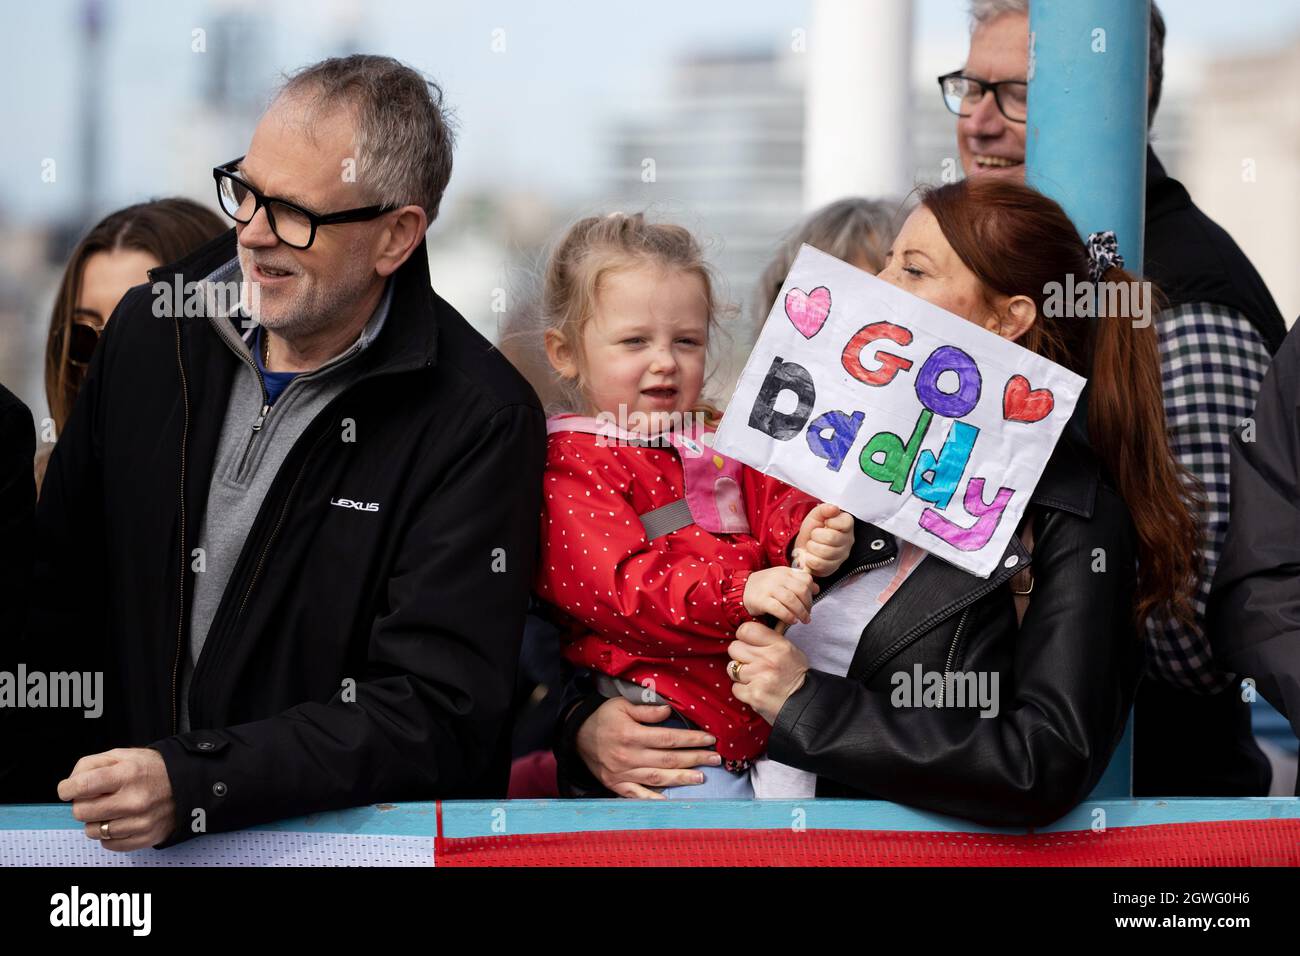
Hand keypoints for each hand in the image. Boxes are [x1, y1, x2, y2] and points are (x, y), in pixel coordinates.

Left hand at [58, 748, 175, 850]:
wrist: (187, 785)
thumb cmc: (152, 770)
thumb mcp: (123, 755)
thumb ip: (91, 764)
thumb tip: (70, 784)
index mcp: (127, 774)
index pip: (81, 786)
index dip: (67, 788)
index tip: (68, 789)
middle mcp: (133, 800)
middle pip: (81, 811)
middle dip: (82, 803)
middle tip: (95, 798)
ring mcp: (139, 822)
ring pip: (92, 831)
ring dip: (96, 820)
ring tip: (111, 809)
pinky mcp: (144, 838)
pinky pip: (108, 843)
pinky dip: (110, 834)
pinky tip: (121, 820)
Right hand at [575, 697, 721, 798]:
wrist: (576, 736)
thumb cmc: (603, 718)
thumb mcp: (621, 705)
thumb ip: (645, 709)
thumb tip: (668, 711)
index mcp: (631, 735)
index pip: (668, 738)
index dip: (691, 739)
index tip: (710, 739)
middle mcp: (628, 756)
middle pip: (668, 760)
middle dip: (695, 759)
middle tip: (715, 759)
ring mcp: (623, 774)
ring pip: (658, 778)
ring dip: (682, 779)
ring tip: (702, 778)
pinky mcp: (617, 785)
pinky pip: (638, 795)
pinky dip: (654, 800)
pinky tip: (671, 801)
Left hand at [729, 620, 809, 723]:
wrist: (805, 703)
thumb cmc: (795, 676)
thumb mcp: (789, 650)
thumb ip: (769, 640)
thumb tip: (746, 633)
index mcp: (778, 645)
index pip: (746, 629)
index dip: (743, 637)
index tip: (747, 643)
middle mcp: (768, 659)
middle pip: (734, 648)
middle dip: (740, 656)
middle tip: (751, 663)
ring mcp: (759, 677)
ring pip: (732, 668)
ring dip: (740, 674)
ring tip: (755, 678)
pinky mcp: (753, 695)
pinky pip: (735, 688)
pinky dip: (743, 691)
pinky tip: (755, 690)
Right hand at [743, 566, 817, 625]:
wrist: (740, 590)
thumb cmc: (764, 587)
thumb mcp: (781, 580)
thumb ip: (798, 583)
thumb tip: (816, 588)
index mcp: (784, 571)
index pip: (806, 579)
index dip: (811, 592)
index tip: (810, 602)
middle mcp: (777, 578)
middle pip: (801, 590)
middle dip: (808, 605)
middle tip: (808, 614)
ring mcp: (769, 588)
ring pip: (792, 600)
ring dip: (801, 612)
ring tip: (803, 620)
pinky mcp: (761, 600)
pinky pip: (779, 609)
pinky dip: (788, 617)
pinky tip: (792, 621)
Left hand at [793, 503, 854, 576]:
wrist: (804, 547)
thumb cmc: (813, 529)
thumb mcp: (816, 515)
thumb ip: (824, 509)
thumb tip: (834, 508)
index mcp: (847, 525)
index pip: (844, 523)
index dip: (830, 522)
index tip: (825, 523)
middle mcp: (848, 541)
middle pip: (831, 538)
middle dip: (816, 535)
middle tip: (814, 535)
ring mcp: (842, 556)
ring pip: (825, 552)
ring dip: (812, 547)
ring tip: (813, 545)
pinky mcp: (833, 568)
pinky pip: (819, 564)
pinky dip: (810, 559)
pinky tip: (811, 555)